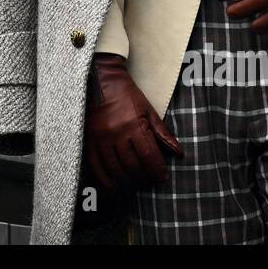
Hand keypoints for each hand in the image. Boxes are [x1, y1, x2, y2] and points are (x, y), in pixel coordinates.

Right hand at [82, 53, 183, 194]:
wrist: (101, 80)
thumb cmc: (127, 94)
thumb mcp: (148, 110)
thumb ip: (162, 133)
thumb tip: (178, 153)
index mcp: (134, 125)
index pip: (149, 156)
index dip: (157, 171)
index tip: (162, 178)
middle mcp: (117, 134)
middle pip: (133, 166)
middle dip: (144, 178)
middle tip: (150, 181)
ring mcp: (101, 139)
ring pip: (116, 170)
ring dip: (127, 181)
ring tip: (135, 184)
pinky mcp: (89, 141)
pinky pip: (97, 168)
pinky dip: (106, 181)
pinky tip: (114, 188)